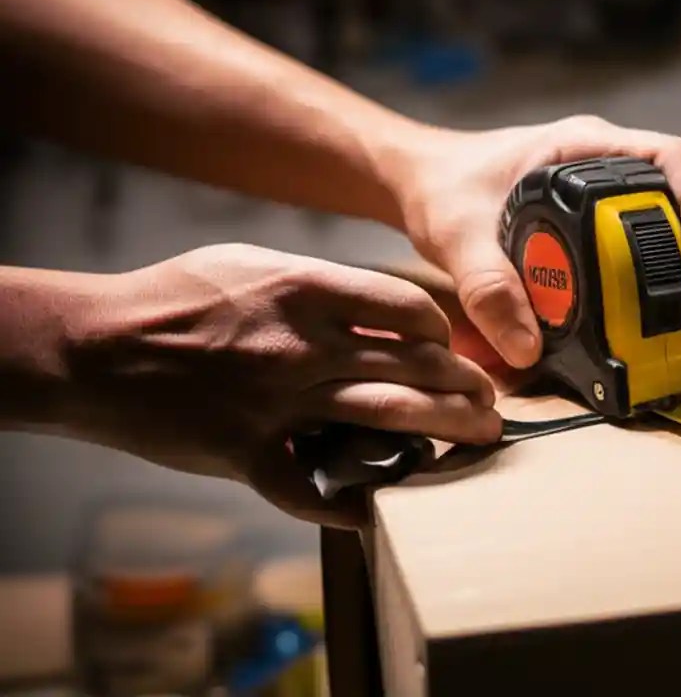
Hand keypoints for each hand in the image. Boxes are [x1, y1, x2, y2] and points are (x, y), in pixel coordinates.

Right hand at [63, 244, 500, 527]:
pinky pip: (311, 489)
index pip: (408, 310)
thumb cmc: (175, 297)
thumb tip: (379, 302)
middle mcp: (303, 345)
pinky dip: (349, 505)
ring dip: (444, 433)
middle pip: (415, 369)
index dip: (444, 333)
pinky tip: (379, 511)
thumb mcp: (252, 262)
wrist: (96, 347)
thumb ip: (318, 282)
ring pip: (387, 419)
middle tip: (491, 404)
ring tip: (477, 439)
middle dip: (466, 389)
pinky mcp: (249, 452)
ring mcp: (279, 402)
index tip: (452, 350)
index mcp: (305, 289)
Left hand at [388, 115, 680, 369]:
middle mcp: (612, 170)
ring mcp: (615, 201)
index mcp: (586, 150)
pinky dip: (675, 295)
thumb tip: (525, 348)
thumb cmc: (443, 187)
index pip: (670, 158)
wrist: (423, 182)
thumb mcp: (456, 234)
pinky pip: (659, 258)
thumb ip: (485, 286)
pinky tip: (674, 333)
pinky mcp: (607, 233)